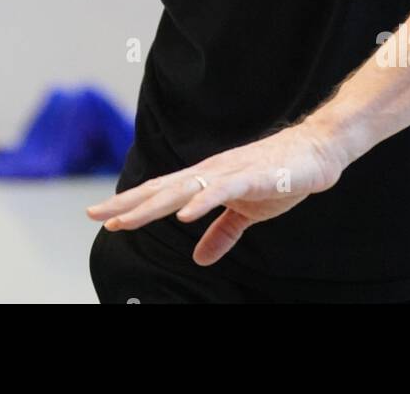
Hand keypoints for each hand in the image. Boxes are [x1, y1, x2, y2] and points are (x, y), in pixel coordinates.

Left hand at [84, 123, 345, 265]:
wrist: (316, 152)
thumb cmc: (279, 177)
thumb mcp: (246, 213)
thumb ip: (222, 233)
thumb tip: (199, 256)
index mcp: (206, 180)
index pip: (160, 193)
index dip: (130, 204)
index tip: (100, 216)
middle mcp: (210, 172)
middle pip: (161, 190)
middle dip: (127, 204)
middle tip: (93, 214)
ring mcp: (229, 173)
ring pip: (183, 191)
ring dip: (152, 206)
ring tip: (124, 220)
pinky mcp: (252, 177)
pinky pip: (222, 191)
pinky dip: (202, 202)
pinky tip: (184, 215)